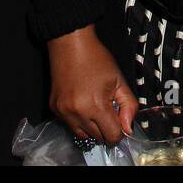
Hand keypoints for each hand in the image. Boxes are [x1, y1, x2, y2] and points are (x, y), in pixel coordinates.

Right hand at [48, 26, 138, 144]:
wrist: (70, 44)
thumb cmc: (97, 59)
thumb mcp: (119, 80)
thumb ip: (129, 106)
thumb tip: (128, 128)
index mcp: (96, 106)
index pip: (112, 136)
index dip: (120, 130)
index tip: (120, 119)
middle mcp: (77, 113)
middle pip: (98, 137)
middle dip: (106, 127)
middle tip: (108, 108)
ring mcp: (63, 112)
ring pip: (83, 135)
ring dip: (92, 127)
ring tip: (95, 106)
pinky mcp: (54, 109)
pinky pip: (70, 125)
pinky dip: (78, 120)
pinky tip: (82, 103)